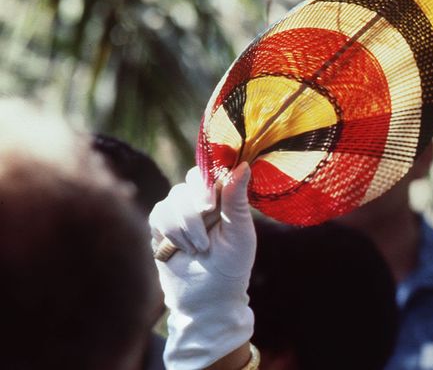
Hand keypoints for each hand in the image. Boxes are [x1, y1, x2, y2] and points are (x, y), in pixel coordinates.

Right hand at [150, 164, 255, 369]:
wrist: (207, 298)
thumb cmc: (232, 265)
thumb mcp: (240, 231)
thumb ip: (237, 198)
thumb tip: (244, 165)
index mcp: (222, 197)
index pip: (210, 171)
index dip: (208, 182)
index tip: (212, 204)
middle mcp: (198, 201)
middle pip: (188, 184)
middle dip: (196, 208)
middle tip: (207, 231)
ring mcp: (177, 213)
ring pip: (171, 200)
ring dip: (185, 226)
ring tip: (199, 249)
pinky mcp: (158, 228)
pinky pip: (157, 215)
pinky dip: (170, 233)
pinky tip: (182, 250)